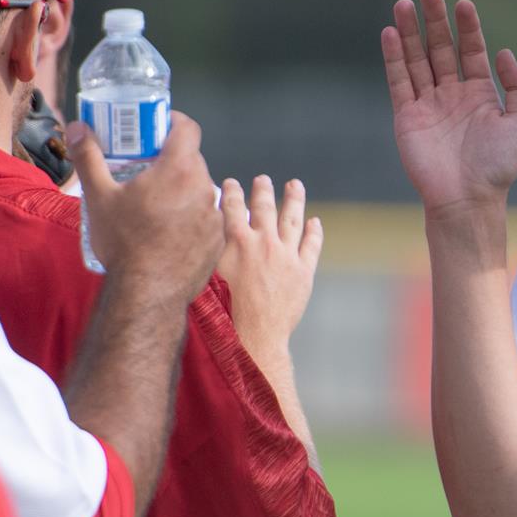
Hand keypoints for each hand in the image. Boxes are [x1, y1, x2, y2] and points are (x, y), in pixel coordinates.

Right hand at [70, 111, 221, 303]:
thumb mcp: (98, 196)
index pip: (188, 128)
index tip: (157, 127)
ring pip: (200, 189)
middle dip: (171, 160)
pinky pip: (207, 217)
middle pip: (192, 160)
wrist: (148, 292)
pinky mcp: (219, 239)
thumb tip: (77, 129)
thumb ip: (88, 157)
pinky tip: (170, 229)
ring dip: (182, 190)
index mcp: (179, 169)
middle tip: (145, 169)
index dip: (173, 121)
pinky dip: (192, 216)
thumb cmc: (125, 243)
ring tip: (155, 204)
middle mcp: (205, 187)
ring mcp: (216, 215)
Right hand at [217, 174, 323, 358]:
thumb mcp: (206, 276)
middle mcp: (264, 243)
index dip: (231, 193)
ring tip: (295, 185)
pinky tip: (315, 222)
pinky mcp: (303, 271)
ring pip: (293, 219)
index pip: (232, 208)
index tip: (231, 183)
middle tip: (262, 179)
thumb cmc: (224, 313)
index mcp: (237, 243)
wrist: (254, 337)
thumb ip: (207, 251)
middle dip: (263, 190)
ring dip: (294, 199)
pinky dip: (314, 231)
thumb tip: (202, 232)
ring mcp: (286, 256)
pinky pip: (311, 245)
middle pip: (265, 208)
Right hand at [381, 0, 516, 216]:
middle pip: (441, 48)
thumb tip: (505, 53)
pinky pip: (399, 81)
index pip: (471, 51)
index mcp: (481, 94)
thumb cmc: (499, 166)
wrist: (468, 199)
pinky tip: (390, 33)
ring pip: (417, 59)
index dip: (467, 27)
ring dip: (409, 32)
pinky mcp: (407, 116)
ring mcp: (428, 104)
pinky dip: (393, 57)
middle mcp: (453, 94)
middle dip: (435, 20)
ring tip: (404, 4)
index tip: (463, 3)